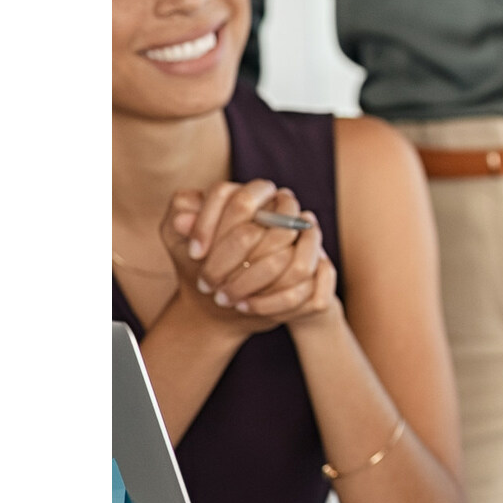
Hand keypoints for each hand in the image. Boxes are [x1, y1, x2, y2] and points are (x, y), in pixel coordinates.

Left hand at [160, 181, 335, 330]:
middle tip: (206, 282)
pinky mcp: (322, 270)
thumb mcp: (185, 243)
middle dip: (226, 261)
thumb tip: (181, 221)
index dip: (210, 224)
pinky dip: (270, 301)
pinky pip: (300, 287)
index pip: (236, 197)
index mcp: (257, 196)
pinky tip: (246, 306)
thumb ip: (180, 225)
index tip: (194, 253)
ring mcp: (311, 239)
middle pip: (258, 231)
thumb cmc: (209, 263)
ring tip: (224, 298)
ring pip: (284, 259)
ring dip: (248, 283)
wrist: (241, 298)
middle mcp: (289, 211)